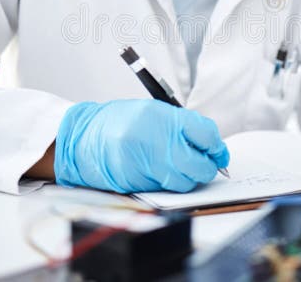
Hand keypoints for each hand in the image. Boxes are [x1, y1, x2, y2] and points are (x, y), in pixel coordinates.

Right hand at [53, 99, 229, 192]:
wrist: (82, 138)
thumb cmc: (117, 122)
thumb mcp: (153, 111)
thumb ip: (182, 126)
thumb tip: (210, 144)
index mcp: (163, 118)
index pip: (205, 134)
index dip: (217, 146)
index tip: (218, 151)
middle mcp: (157, 141)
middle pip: (200, 164)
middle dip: (207, 166)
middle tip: (206, 163)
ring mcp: (147, 165)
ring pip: (185, 182)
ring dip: (190, 177)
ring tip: (182, 167)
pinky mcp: (139, 184)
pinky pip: (167, 189)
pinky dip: (170, 183)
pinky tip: (163, 172)